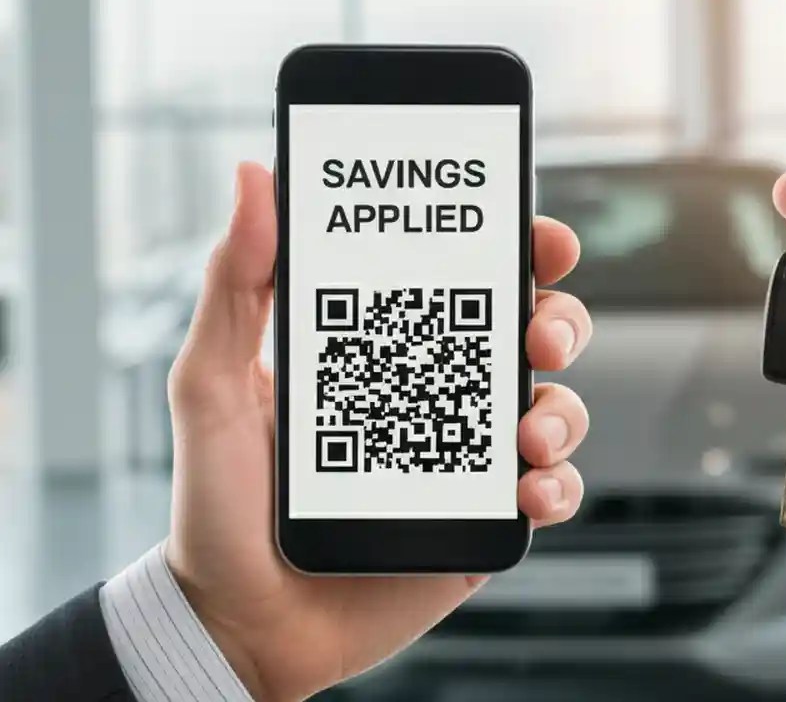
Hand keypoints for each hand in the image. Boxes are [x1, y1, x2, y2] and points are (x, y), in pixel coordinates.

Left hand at [165, 162, 592, 700]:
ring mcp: (465, 458)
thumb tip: (252, 176)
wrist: (240, 620)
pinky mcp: (483, 521)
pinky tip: (529, 491)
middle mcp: (435, 394)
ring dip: (562, 408)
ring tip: (526, 434)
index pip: (464, 280)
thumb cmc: (219, 500)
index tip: (539, 237)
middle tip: (537, 337)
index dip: (515, 248)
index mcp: (383, 348)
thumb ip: (234, 283)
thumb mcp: (212, 383)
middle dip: (558, 320)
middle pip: (530, 332)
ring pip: (555, 406)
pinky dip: (557, 485)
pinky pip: (549, 491)